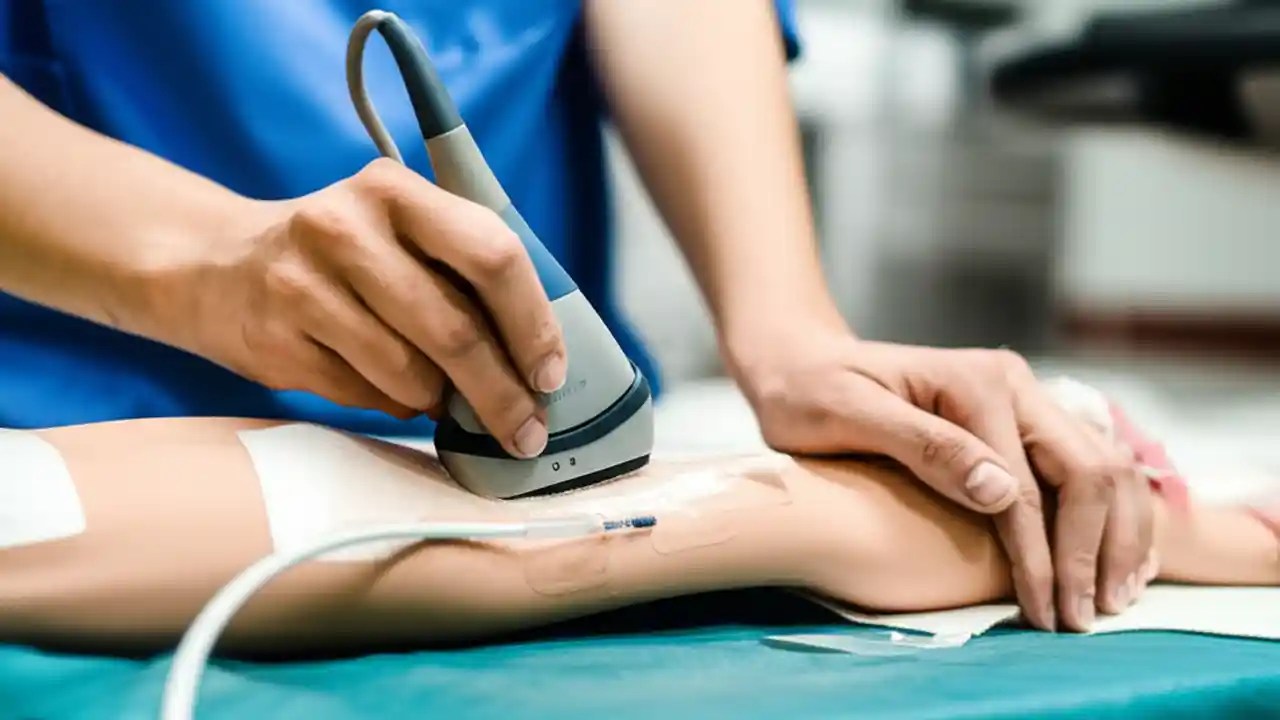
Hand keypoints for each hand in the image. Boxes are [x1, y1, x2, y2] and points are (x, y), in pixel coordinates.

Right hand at [159, 158, 564, 457]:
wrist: (219, 264)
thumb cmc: (345, 256)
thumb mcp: (401, 231)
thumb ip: (466, 271)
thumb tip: (540, 359)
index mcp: (396, 190)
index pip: (491, 255)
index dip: (532, 324)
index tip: (550, 375)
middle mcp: (345, 227)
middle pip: (454, 329)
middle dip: (501, 394)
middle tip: (525, 432)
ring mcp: (302, 282)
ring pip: (409, 374)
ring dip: (437, 400)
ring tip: (437, 395)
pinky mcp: (273, 337)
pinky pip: (362, 395)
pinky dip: (389, 403)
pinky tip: (383, 384)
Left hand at [732, 328, 1155, 631]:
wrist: (800, 361)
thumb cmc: (809, 392)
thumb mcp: (848, 415)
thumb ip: (925, 447)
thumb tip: (1004, 493)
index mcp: (978, 384)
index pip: (1029, 488)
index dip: (1042, 558)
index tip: (1045, 615)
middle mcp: (1015, 384)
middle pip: (1091, 472)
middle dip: (1096, 552)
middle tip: (1085, 619)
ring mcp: (1023, 398)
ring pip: (1104, 465)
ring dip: (1119, 534)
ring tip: (1114, 598)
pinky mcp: (1021, 418)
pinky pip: (1086, 464)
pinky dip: (1111, 512)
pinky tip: (1115, 557)